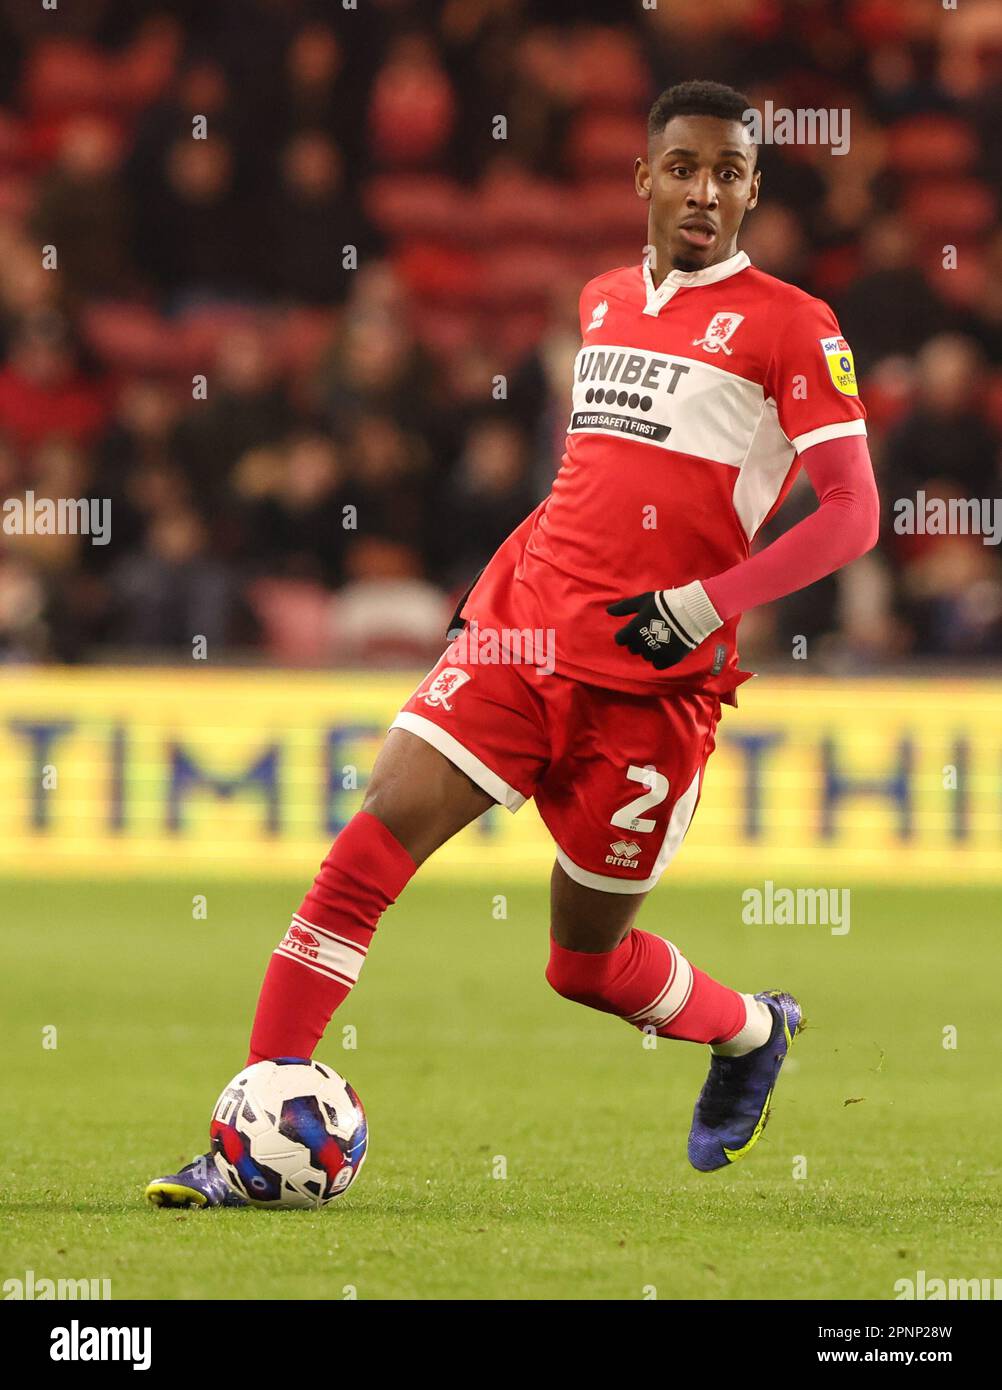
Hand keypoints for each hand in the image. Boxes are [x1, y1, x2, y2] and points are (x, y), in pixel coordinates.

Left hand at [606, 581, 721, 669]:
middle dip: (639, 641)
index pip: (620, 640)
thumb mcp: (642, 601)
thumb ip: (624, 607)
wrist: (691, 611)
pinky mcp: (668, 660)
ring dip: (650, 649)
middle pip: (633, 649)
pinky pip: (657, 664)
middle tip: (652, 630)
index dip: (627, 634)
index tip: (637, 627)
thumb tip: (608, 611)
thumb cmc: (664, 604)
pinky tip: (667, 646)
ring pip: (646, 656)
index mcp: (632, 631)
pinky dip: (660, 658)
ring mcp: (655, 653)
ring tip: (662, 636)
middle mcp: (641, 645)